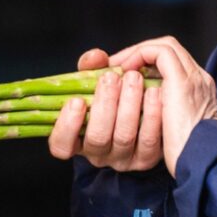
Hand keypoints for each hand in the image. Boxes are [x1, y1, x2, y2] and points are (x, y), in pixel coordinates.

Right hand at [47, 48, 164, 171]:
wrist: (140, 112)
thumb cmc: (109, 96)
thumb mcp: (94, 83)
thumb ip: (90, 69)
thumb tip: (95, 57)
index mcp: (76, 139)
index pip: (61, 145)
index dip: (67, 126)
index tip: (76, 101)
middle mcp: (98, 153)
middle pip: (97, 137)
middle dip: (104, 105)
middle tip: (111, 78)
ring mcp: (122, 159)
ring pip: (124, 137)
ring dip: (129, 105)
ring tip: (134, 78)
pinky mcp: (146, 158)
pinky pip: (150, 140)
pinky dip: (152, 114)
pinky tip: (154, 92)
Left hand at [108, 36, 216, 176]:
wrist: (203, 163)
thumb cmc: (186, 157)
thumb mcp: (174, 134)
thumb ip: (161, 120)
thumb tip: (138, 117)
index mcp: (200, 92)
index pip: (174, 64)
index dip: (148, 64)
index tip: (127, 76)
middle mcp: (199, 80)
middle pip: (170, 50)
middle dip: (140, 53)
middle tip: (117, 66)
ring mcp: (193, 78)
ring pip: (165, 47)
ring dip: (137, 53)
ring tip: (117, 68)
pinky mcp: (181, 81)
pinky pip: (157, 53)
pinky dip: (138, 56)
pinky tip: (124, 72)